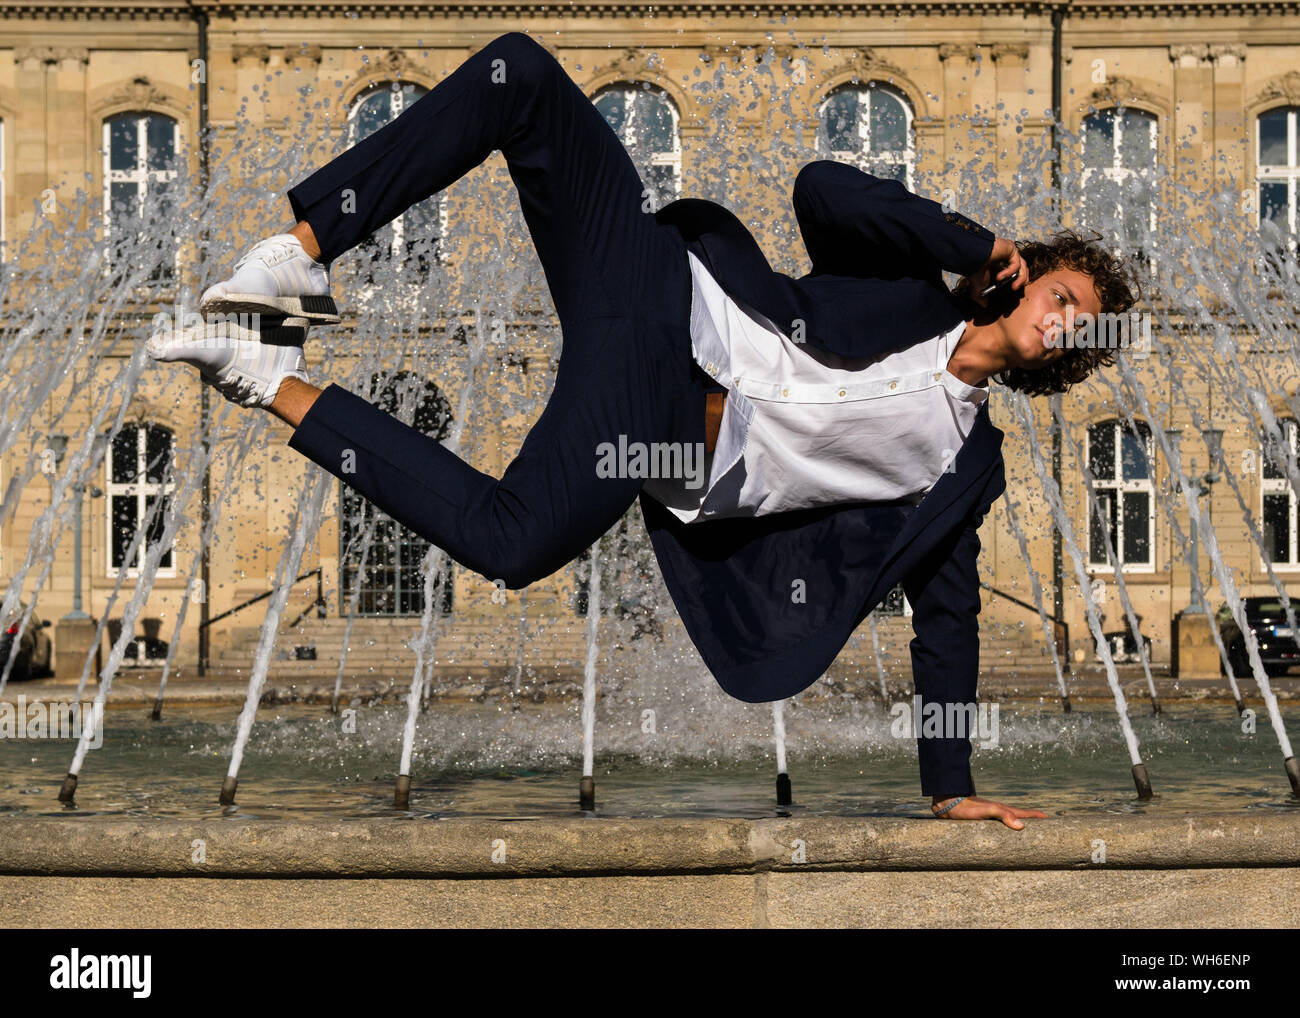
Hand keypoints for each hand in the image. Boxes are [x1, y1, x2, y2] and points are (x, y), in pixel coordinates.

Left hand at [931, 793, 1046, 829]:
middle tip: (1044, 828)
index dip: (1038, 817)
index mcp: (1004, 811)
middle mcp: (1000, 814)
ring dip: (1020, 825)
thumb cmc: (967, 807)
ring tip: (1026, 832)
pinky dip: (1006, 829)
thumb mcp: (987, 811)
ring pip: (1010, 822)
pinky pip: (999, 826)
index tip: (1051, 820)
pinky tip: (1002, 834)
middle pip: (1020, 818)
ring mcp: (991, 816)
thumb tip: (1022, 826)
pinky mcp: (982, 820)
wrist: (949, 802)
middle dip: (1032, 822)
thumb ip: (1003, 815)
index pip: (1026, 814)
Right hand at [968, 237, 1025, 307]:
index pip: (1013, 271)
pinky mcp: (1011, 249)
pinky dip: (1010, 272)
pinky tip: (1000, 277)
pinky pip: (1016, 263)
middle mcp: (1004, 257)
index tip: (1014, 289)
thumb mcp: (978, 288)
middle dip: (1022, 279)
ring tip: (1014, 287)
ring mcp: (1009, 252)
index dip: (1017, 280)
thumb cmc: (974, 269)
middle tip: (1017, 289)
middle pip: (1021, 267)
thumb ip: (981, 297)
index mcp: (998, 264)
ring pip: (1022, 266)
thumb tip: (984, 305)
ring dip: (1020, 279)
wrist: (972, 259)